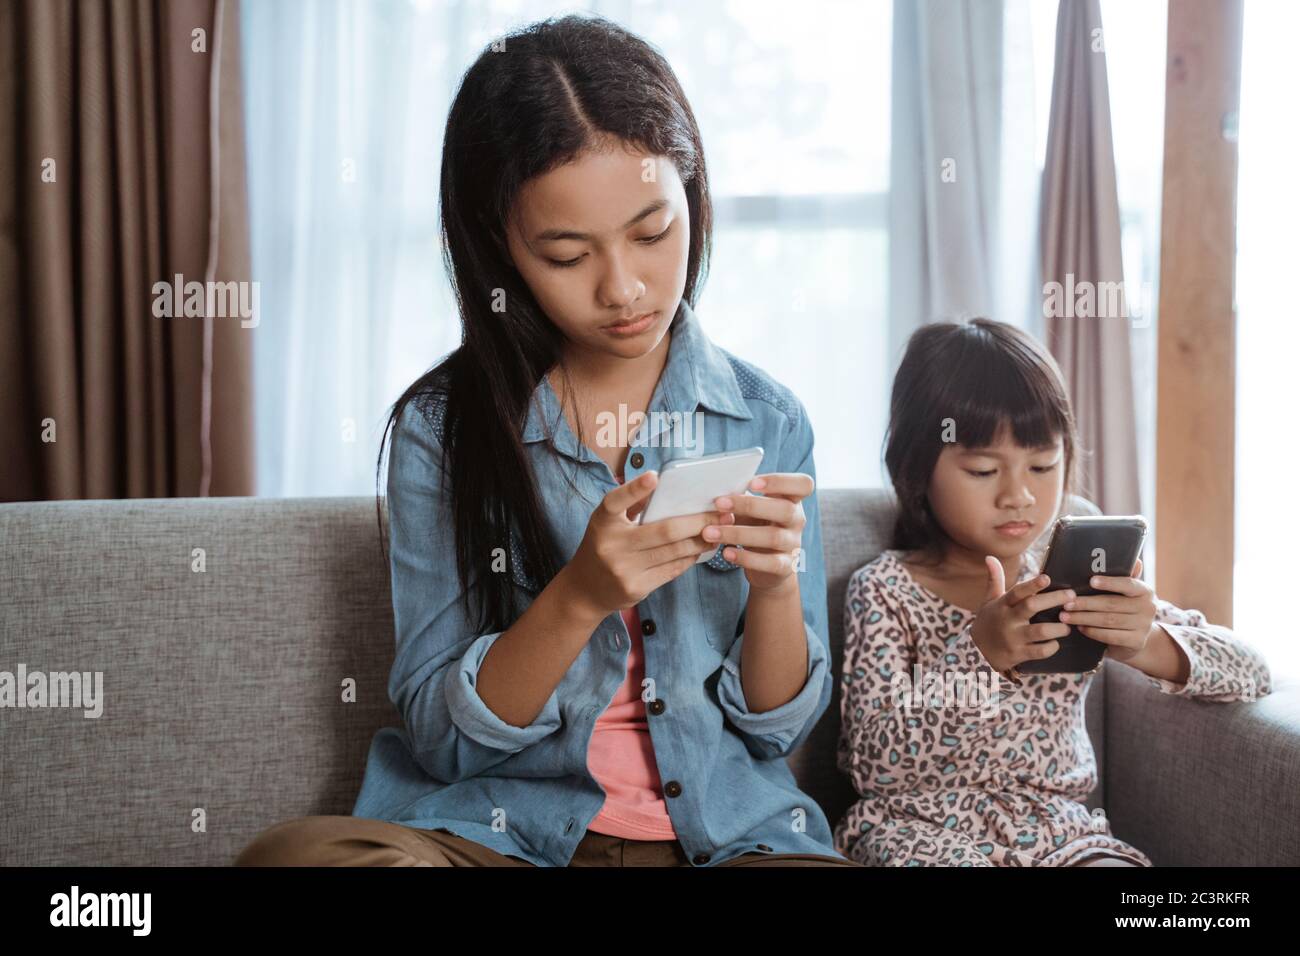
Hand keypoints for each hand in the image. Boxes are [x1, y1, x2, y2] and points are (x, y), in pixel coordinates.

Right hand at [562, 471, 733, 618]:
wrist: (585, 590)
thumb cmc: (603, 546)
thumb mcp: (608, 523)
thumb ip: (631, 505)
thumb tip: (665, 487)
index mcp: (603, 522)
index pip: (616, 502)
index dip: (635, 489)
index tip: (655, 477)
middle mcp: (612, 545)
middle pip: (665, 530)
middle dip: (698, 521)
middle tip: (722, 512)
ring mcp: (624, 569)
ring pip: (675, 551)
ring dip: (702, 540)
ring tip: (720, 529)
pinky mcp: (636, 588)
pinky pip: (672, 569)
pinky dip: (691, 557)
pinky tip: (703, 548)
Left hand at [702, 473, 811, 592]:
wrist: (766, 567)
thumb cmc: (756, 528)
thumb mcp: (751, 510)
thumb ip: (741, 499)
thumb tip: (716, 492)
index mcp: (791, 499)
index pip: (803, 484)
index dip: (780, 481)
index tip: (751, 484)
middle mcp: (797, 520)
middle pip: (785, 509)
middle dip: (750, 505)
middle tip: (719, 504)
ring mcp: (794, 544)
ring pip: (773, 537)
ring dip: (738, 533)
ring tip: (710, 532)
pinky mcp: (787, 567)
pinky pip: (770, 563)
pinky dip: (746, 558)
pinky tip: (727, 553)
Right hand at [970, 557, 1076, 673]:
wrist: (977, 651)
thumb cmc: (989, 621)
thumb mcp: (989, 600)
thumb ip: (995, 579)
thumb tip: (990, 557)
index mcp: (1002, 604)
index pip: (1017, 591)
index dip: (1032, 584)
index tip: (1047, 578)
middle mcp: (1008, 620)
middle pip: (1032, 606)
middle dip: (1054, 599)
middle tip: (1072, 596)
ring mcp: (1014, 638)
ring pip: (1041, 631)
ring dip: (1058, 628)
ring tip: (1068, 625)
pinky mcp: (1019, 654)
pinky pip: (1040, 651)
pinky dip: (1052, 647)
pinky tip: (1056, 642)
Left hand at [1058, 557, 1157, 663]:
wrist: (1137, 639)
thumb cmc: (1125, 609)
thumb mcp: (1126, 593)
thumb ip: (1125, 576)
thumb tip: (1131, 557)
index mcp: (1145, 591)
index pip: (1128, 584)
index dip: (1110, 582)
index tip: (1091, 581)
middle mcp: (1148, 608)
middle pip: (1112, 604)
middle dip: (1086, 603)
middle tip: (1066, 603)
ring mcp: (1143, 626)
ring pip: (1108, 620)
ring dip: (1084, 618)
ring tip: (1065, 616)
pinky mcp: (1137, 642)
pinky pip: (1110, 636)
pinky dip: (1093, 631)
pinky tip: (1080, 628)